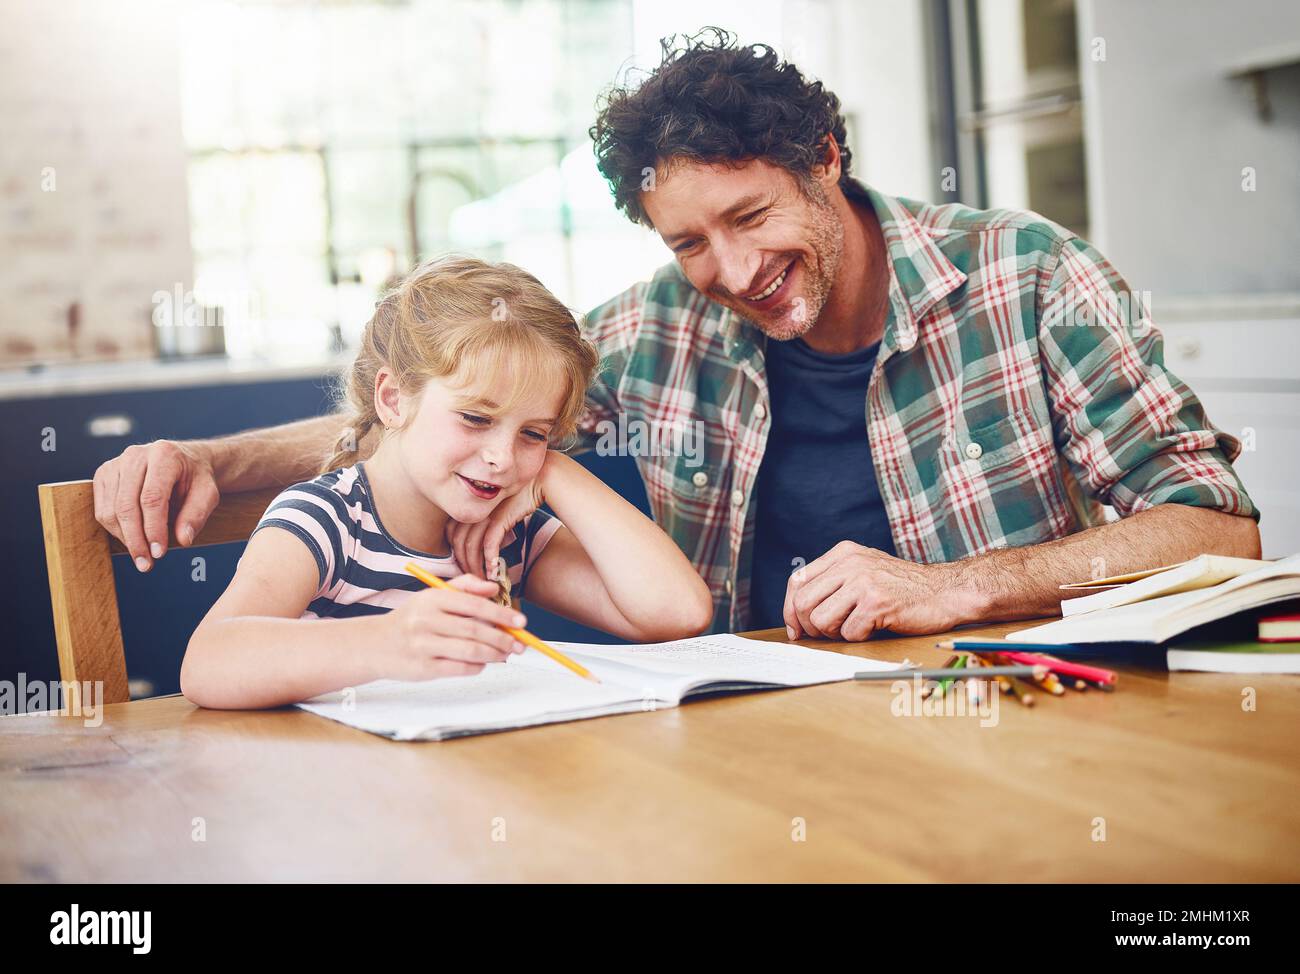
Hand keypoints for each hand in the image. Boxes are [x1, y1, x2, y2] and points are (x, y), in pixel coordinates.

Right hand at [93, 440, 219, 572]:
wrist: (184, 460)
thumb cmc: (196, 479)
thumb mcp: (208, 494)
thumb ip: (197, 515)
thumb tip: (183, 540)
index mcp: (164, 455)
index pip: (152, 498)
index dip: (154, 529)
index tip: (159, 554)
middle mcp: (135, 455)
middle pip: (127, 505)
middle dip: (136, 540)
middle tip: (147, 564)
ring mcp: (116, 463)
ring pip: (110, 509)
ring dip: (124, 538)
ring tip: (142, 556)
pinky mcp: (104, 474)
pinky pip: (102, 509)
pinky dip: (115, 530)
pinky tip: (132, 540)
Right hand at [375, 574, 528, 679]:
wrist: (375, 645)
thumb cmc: (411, 619)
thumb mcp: (432, 596)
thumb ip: (463, 587)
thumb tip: (493, 588)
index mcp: (432, 599)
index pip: (474, 605)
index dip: (502, 614)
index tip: (522, 621)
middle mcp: (426, 621)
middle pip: (475, 630)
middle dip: (504, 638)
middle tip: (520, 644)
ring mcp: (423, 646)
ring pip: (470, 651)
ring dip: (495, 654)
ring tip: (506, 654)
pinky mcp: (423, 669)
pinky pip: (460, 668)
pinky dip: (477, 666)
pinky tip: (483, 662)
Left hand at [446, 458, 549, 577]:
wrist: (537, 480)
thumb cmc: (518, 496)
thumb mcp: (497, 509)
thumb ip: (485, 523)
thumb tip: (480, 547)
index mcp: (468, 506)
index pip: (450, 534)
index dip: (455, 553)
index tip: (464, 566)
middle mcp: (473, 509)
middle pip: (459, 543)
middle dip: (464, 564)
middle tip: (473, 579)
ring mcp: (485, 514)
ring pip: (472, 546)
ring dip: (476, 567)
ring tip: (484, 580)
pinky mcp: (499, 518)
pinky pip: (489, 544)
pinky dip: (490, 560)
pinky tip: (494, 572)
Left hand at [782, 542, 975, 640]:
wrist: (946, 590)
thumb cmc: (904, 587)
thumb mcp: (866, 570)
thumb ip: (834, 582)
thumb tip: (798, 613)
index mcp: (843, 553)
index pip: (797, 581)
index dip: (790, 609)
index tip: (797, 629)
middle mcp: (850, 563)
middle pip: (802, 603)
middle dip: (809, 627)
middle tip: (828, 634)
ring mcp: (863, 582)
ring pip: (820, 620)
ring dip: (835, 634)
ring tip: (856, 627)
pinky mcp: (876, 603)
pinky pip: (848, 633)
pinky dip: (859, 638)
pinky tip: (876, 627)